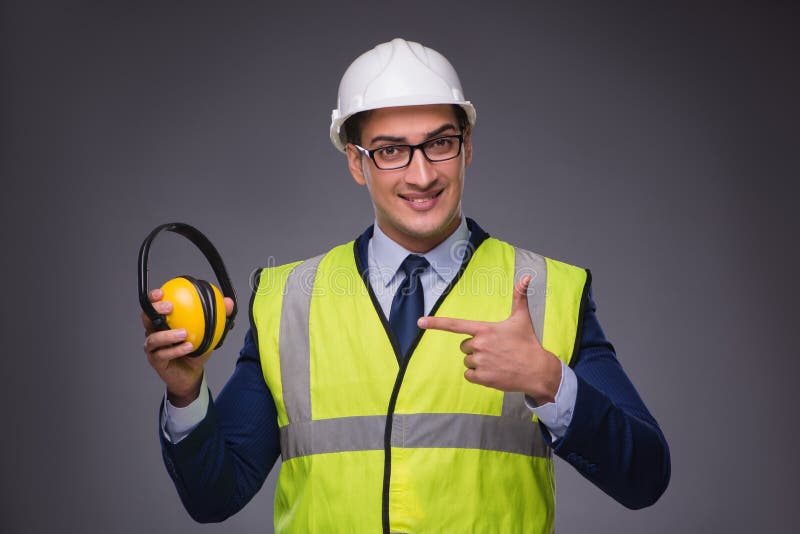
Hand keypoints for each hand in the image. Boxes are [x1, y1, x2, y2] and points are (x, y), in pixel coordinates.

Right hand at [141, 288, 234, 406]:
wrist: (191, 373)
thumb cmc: (195, 350)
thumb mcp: (209, 332)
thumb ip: (218, 316)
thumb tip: (228, 302)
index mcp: (164, 321)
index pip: (154, 306)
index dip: (154, 298)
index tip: (162, 292)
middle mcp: (154, 332)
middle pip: (146, 317)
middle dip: (155, 309)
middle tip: (170, 307)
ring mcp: (153, 347)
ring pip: (153, 338)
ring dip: (168, 334)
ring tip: (183, 333)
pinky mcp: (156, 361)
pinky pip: (163, 354)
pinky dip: (176, 350)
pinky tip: (188, 347)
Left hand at [417, 275, 561, 404]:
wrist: (537, 370)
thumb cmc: (528, 342)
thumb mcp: (522, 318)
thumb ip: (520, 296)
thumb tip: (527, 276)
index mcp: (484, 329)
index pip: (455, 325)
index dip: (436, 323)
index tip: (420, 322)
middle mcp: (480, 344)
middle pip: (464, 346)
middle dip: (476, 348)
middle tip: (495, 349)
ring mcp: (480, 362)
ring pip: (467, 361)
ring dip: (478, 362)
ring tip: (497, 361)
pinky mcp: (482, 378)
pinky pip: (468, 375)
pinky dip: (478, 376)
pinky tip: (493, 372)